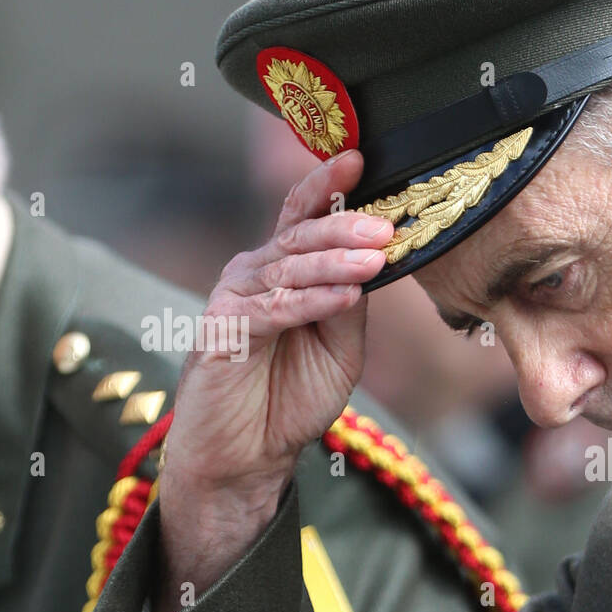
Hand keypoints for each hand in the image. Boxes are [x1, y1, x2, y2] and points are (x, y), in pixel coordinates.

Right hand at [154, 151, 391, 611]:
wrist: (247, 455)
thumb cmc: (290, 397)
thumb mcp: (339, 346)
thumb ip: (351, 303)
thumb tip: (377, 260)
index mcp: (281, 270)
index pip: (302, 215)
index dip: (327, 184)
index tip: (359, 157)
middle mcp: (253, 274)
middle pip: (299, 236)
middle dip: (344, 225)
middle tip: (385, 224)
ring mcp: (236, 300)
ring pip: (288, 269)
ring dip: (334, 262)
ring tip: (375, 257)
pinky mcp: (226, 334)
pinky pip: (274, 311)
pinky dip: (310, 302)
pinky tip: (345, 296)